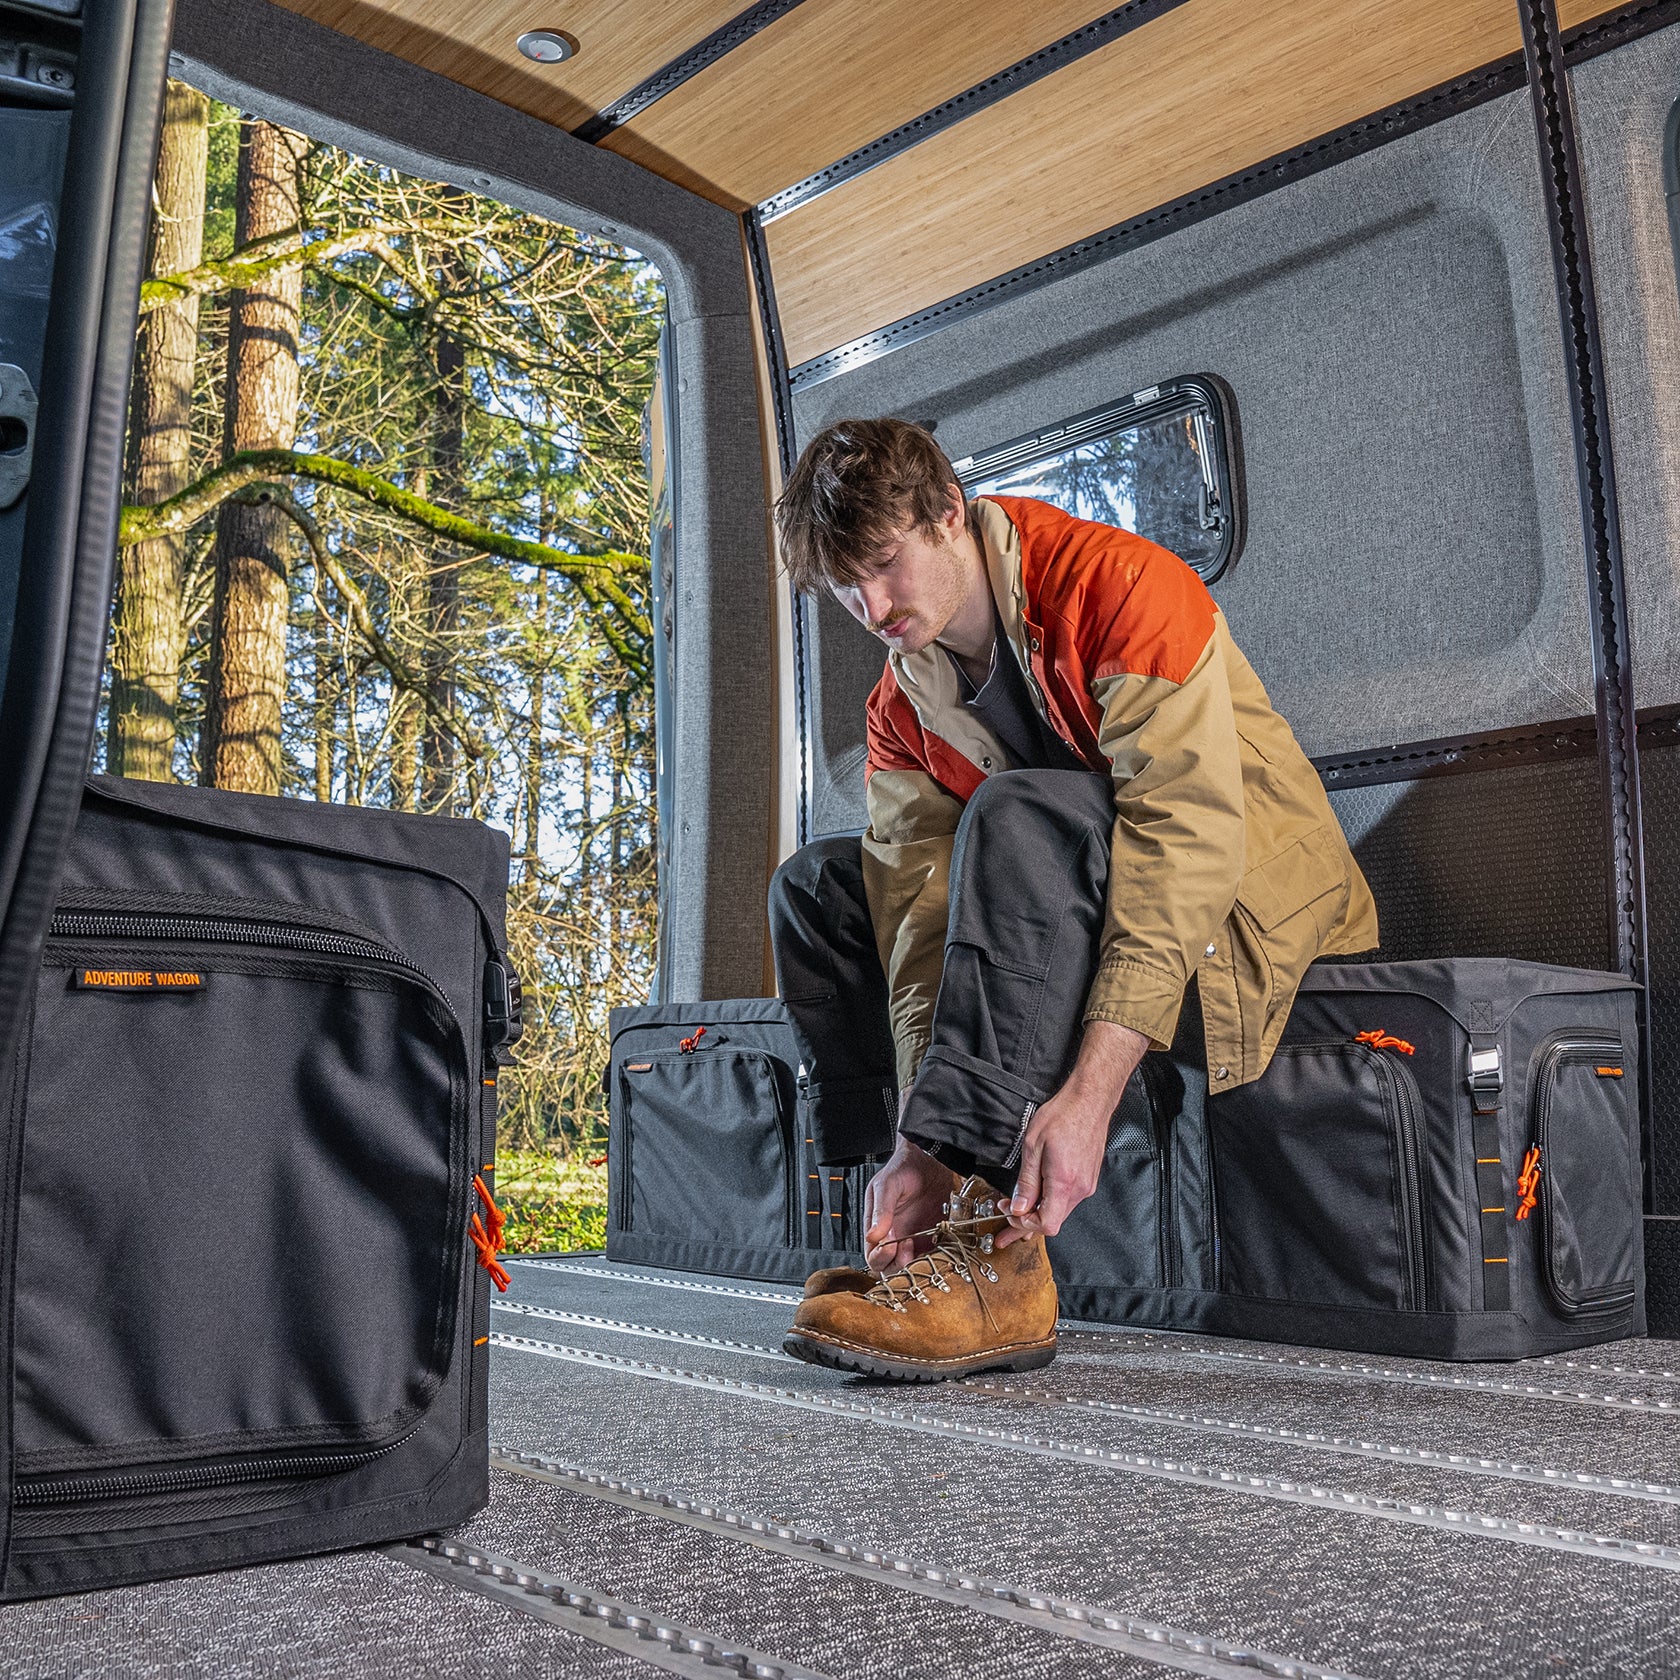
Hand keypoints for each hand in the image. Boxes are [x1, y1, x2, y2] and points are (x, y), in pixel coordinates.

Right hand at [862, 1132, 953, 1270]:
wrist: (930, 1158)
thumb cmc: (903, 1169)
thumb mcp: (886, 1185)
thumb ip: (881, 1210)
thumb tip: (873, 1235)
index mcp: (877, 1226)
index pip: (873, 1255)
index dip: (881, 1256)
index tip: (891, 1243)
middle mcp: (895, 1236)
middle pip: (889, 1268)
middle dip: (897, 1264)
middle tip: (907, 1246)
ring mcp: (915, 1238)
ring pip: (910, 1267)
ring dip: (915, 1263)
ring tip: (920, 1243)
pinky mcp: (933, 1238)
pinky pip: (932, 1258)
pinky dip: (933, 1258)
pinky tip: (934, 1244)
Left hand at [997, 1020, 1148, 1246]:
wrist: (1089, 1101)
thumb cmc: (1062, 1116)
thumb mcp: (1033, 1146)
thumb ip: (1027, 1182)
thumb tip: (1018, 1208)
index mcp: (1064, 1182)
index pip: (1047, 1224)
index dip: (1024, 1224)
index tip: (1008, 1213)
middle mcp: (1079, 1189)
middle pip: (1052, 1221)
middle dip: (1025, 1223)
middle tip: (1004, 1222)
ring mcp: (1086, 1185)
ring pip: (1059, 1211)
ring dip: (1037, 1212)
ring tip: (1017, 1209)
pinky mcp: (1088, 1179)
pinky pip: (1067, 1199)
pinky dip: (1049, 1202)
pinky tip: (1037, 1196)